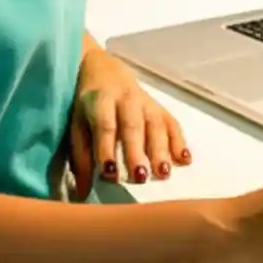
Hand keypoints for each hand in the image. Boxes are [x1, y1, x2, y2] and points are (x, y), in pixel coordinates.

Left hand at [67, 47, 190, 199]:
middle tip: (140, 177)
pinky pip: (172, 123)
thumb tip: (82, 193)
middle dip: (137, 152)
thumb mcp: (77, 125)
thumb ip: (81, 158)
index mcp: (100, 102)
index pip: (105, 126)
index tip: (110, 174)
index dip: (107, 149)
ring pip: (156, 125)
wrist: (103, 69)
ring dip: (161, 149)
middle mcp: (126, 100)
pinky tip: (185, 159)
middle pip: (133, 126)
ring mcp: (146, 102)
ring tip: (163, 173)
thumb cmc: (88, 105)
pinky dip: (180, 141)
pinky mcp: (159, 107)